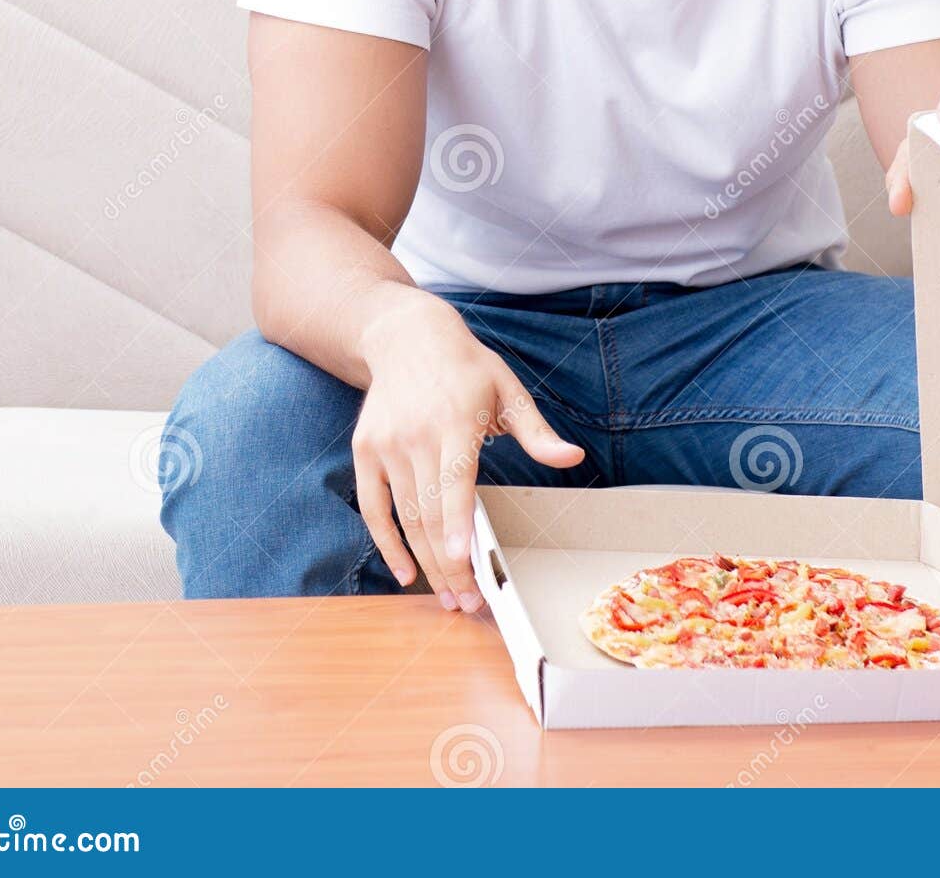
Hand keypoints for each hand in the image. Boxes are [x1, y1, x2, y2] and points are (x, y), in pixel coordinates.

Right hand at [351, 288, 583, 610]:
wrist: (406, 336)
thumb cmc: (466, 367)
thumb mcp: (508, 389)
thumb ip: (537, 432)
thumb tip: (572, 458)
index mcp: (456, 419)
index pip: (455, 478)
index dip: (458, 521)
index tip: (463, 559)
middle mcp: (417, 434)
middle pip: (432, 511)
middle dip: (450, 563)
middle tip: (470, 603)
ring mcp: (387, 444)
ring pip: (406, 516)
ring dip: (427, 562)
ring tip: (449, 598)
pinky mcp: (367, 452)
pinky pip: (374, 507)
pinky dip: (387, 543)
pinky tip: (406, 572)